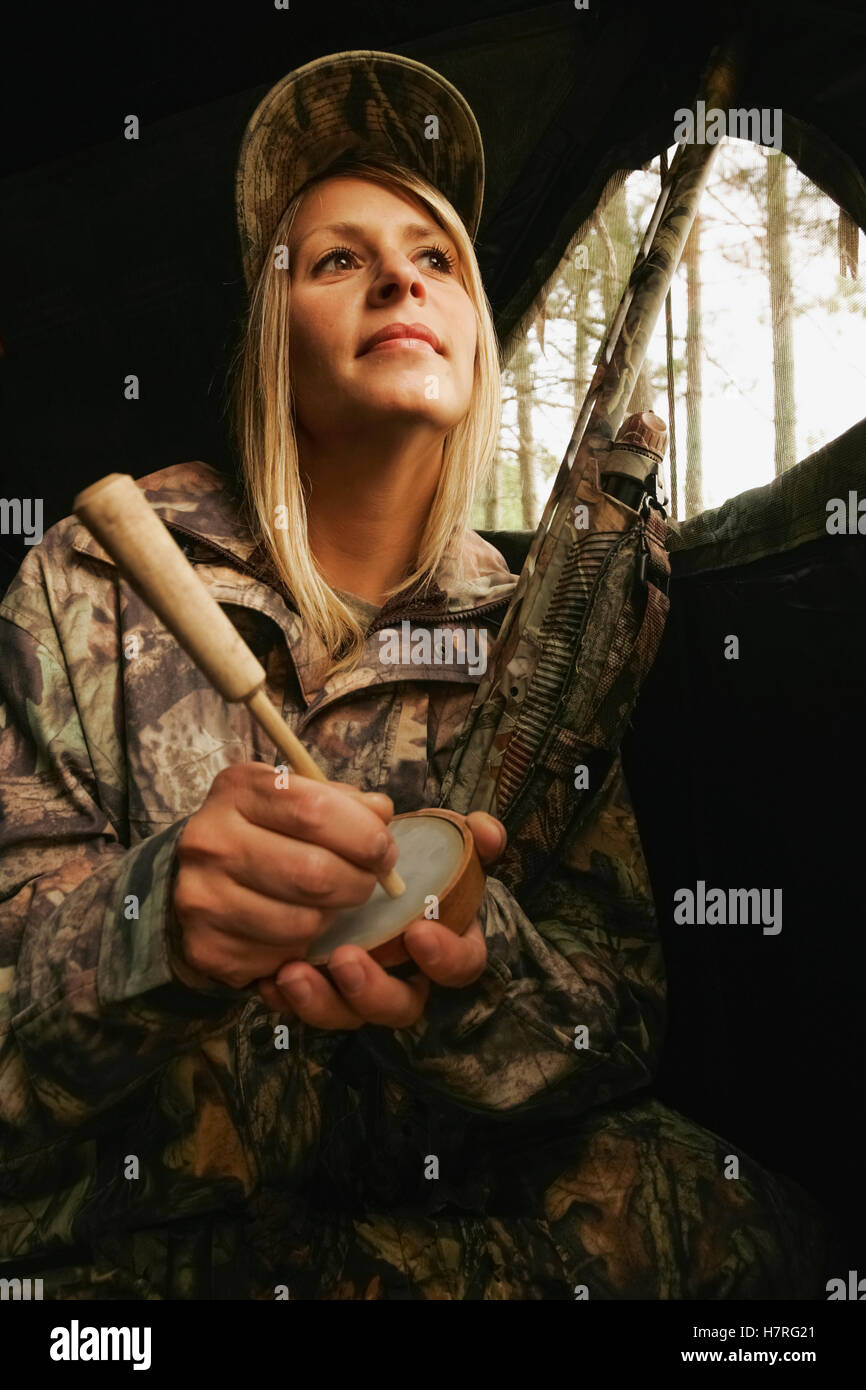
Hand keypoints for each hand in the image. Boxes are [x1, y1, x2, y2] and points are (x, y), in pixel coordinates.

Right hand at [171, 762, 398, 988]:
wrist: (196, 878)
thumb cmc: (262, 832)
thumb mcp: (296, 799)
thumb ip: (342, 801)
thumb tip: (380, 813)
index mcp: (238, 790)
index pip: (314, 810)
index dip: (364, 834)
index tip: (382, 850)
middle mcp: (211, 840)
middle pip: (313, 872)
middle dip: (358, 882)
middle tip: (365, 882)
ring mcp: (202, 896)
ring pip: (302, 921)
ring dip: (331, 917)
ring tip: (326, 903)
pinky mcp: (207, 946)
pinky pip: (281, 957)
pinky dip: (301, 948)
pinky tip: (292, 927)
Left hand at [257, 812, 506, 1028]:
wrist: (350, 863)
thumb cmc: (405, 859)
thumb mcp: (437, 840)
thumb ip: (468, 835)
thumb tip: (487, 832)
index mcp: (444, 943)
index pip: (461, 966)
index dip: (446, 957)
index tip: (420, 932)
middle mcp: (404, 977)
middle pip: (400, 1007)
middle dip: (373, 990)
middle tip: (346, 959)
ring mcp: (358, 989)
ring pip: (346, 1015)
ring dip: (321, 1002)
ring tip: (292, 973)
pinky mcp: (318, 989)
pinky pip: (301, 1009)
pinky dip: (284, 1000)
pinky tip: (266, 980)